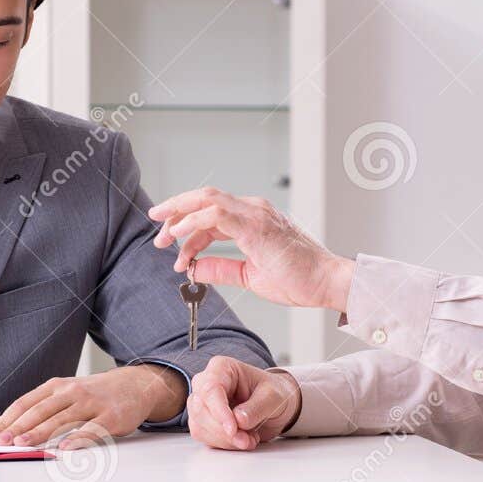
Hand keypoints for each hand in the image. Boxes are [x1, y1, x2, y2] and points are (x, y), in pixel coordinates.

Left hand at [0, 364, 186, 448]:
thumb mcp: (62, 394)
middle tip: (2, 441)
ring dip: (40, 433)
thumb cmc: (95, 394)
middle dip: (18, 427)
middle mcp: (72, 392)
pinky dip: (78, 438)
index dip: (7, 418)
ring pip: (62, 419)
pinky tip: (66, 447)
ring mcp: (92, 404)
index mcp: (57, 387)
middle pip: (40, 410)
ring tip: (23, 445)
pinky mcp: (111, 417)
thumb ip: (32, 408)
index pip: (26, 402)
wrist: (135, 385)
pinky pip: (92, 429)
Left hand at [148, 188, 354, 311]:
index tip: (172, 247)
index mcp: (252, 220)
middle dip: (175, 211)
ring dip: (179, 214)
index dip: (187, 229)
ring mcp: (255, 214)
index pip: (211, 214)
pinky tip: (181, 237)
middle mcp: (253, 210)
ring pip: (206, 199)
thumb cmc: (298, 279)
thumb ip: (222, 269)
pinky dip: (193, 223)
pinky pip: (215, 214)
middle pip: (204, 198)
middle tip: (157, 228)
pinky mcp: (255, 224)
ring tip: (164, 235)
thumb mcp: (249, 276)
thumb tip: (196, 268)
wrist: (325, 282)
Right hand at [186, 356, 300, 451]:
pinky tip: (241, 439)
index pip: (210, 389)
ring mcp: (203, 403)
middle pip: (201, 410)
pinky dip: (224, 444)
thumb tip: (238, 419)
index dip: (219, 412)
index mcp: (222, 368)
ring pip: (200, 426)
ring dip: (225, 440)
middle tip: (246, 440)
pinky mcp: (203, 421)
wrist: (275, 406)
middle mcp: (206, 383)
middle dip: (223, 431)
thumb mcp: (273, 396)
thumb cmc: (272, 393)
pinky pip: (204, 437)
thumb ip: (257, 407)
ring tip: (249, 439)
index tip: (233, 429)